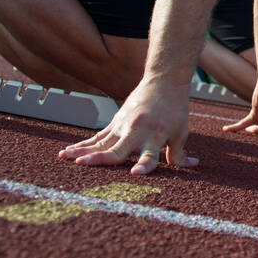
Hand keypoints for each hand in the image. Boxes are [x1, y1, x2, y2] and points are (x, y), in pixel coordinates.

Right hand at [58, 74, 196, 174]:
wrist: (164, 82)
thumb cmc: (175, 110)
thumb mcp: (180, 132)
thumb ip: (180, 154)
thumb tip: (193, 165)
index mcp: (156, 136)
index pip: (150, 155)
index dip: (144, 166)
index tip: (135, 174)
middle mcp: (137, 132)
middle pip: (116, 150)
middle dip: (100, 159)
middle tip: (83, 165)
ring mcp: (123, 127)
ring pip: (100, 143)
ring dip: (82, 152)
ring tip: (64, 158)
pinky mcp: (115, 124)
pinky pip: (97, 138)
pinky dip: (82, 146)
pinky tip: (66, 153)